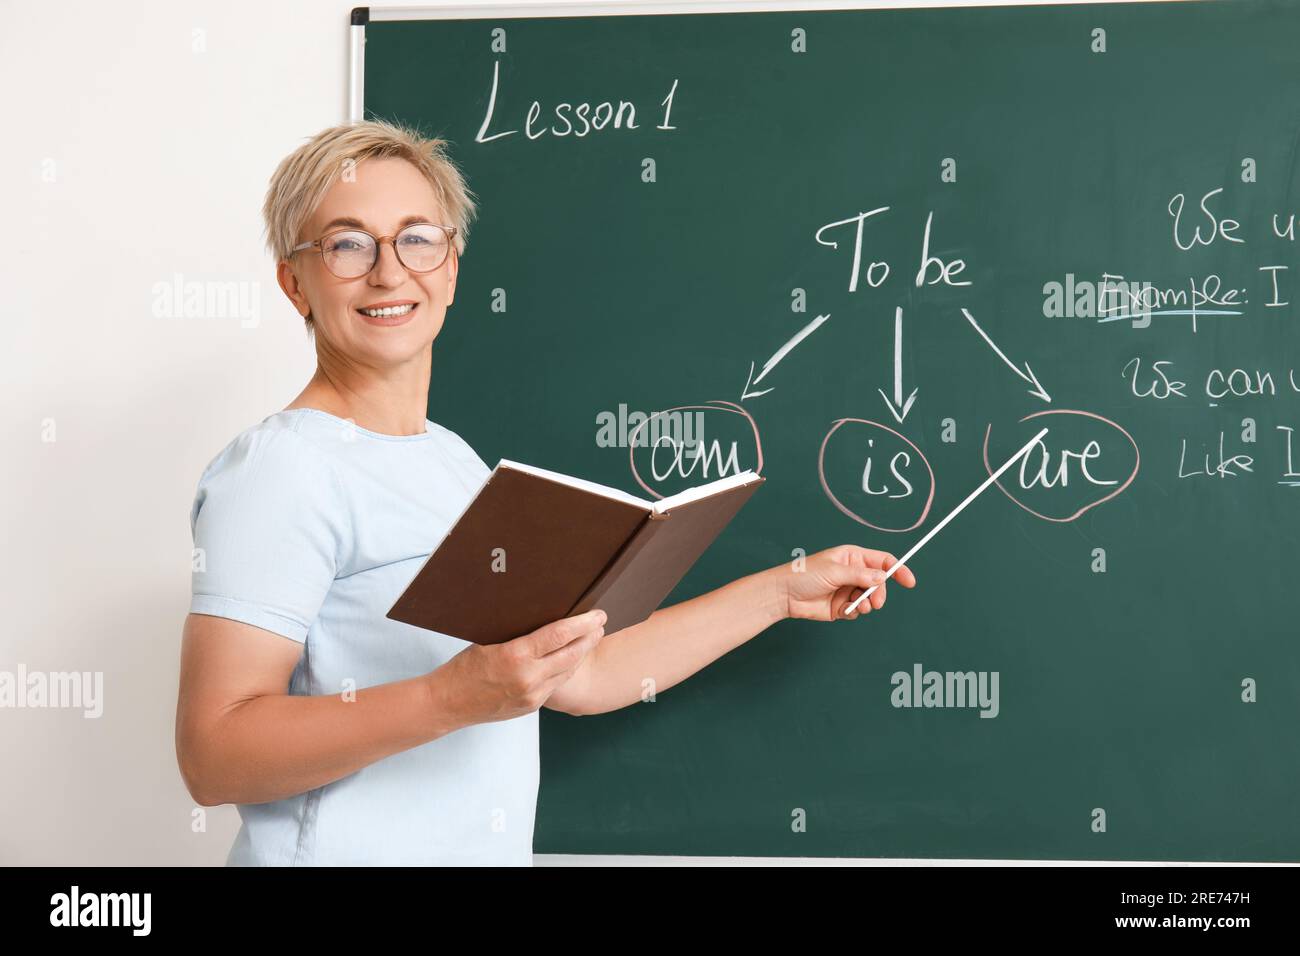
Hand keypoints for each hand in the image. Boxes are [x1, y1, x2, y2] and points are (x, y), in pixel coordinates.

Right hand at [435, 609, 606, 723]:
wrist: (448, 704)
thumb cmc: (463, 668)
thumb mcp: (489, 641)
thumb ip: (518, 633)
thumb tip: (543, 615)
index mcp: (515, 656)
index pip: (559, 635)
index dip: (583, 623)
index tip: (597, 614)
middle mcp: (528, 678)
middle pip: (571, 654)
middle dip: (590, 637)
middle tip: (601, 623)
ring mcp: (531, 695)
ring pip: (567, 671)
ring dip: (581, 653)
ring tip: (591, 638)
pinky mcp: (531, 706)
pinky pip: (556, 684)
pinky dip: (566, 669)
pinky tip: (571, 658)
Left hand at [779, 544, 915, 621]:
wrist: (784, 595)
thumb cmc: (805, 575)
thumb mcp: (835, 571)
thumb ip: (861, 575)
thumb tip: (883, 577)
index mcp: (852, 557)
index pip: (882, 561)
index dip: (897, 569)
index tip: (909, 582)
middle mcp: (853, 572)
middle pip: (879, 583)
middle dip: (879, 593)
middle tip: (875, 602)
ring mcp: (848, 589)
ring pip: (870, 599)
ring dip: (867, 604)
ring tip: (856, 607)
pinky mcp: (842, 606)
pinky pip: (858, 610)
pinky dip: (854, 612)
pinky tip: (843, 611)